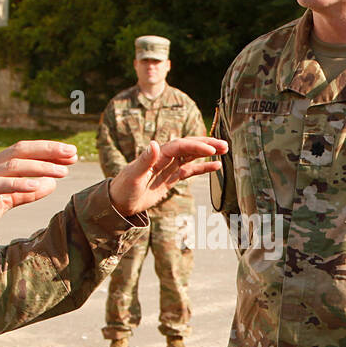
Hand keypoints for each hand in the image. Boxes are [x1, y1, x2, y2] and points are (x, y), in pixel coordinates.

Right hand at [0, 140, 78, 236]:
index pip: (26, 151)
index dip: (49, 149)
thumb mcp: (6, 201)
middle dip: (48, 150)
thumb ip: (27, 193)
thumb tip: (52, 184)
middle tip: (72, 154)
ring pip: (13, 166)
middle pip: (21, 151)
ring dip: (40, 167)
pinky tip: (38, 186)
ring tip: (62, 172)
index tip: (71, 153)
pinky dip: (20, 184)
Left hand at [108, 137, 227, 216]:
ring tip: (224, 150)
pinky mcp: (171, 177)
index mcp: (157, 155)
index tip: (210, 149)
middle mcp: (164, 157)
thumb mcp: (133, 175)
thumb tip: (154, 144)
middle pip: (188, 146)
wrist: (120, 202)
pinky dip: (202, 167)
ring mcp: (169, 167)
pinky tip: (216, 166)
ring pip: (192, 156)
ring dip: (207, 152)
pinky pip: (190, 170)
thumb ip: (144, 160)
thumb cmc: (124, 189)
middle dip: (206, 144)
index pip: (180, 146)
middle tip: (224, 144)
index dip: (195, 146)